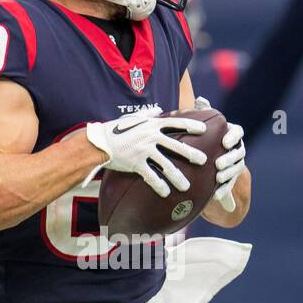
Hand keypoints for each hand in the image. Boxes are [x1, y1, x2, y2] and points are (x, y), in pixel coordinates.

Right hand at [85, 106, 207, 197]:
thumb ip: (147, 115)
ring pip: (166, 165)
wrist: (98, 142)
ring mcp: (144, 150)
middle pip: (176, 146)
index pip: (176, 123)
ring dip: (178, 177)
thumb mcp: (132, 119)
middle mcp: (150, 137)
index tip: (204, 130)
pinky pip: (151, 176)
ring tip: (187, 187)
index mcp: (152, 125)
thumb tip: (158, 110)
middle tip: (204, 161)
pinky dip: (159, 185)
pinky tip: (166, 193)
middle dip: (192, 154)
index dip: (191, 125)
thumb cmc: (115, 130)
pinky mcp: (136, 163)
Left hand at [194, 98, 245, 211]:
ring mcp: (236, 163)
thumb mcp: (201, 124)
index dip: (233, 137)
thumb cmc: (202, 136)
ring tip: (218, 178)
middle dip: (230, 158)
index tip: (224, 142)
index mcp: (231, 133)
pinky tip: (216, 195)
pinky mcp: (231, 178)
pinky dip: (224, 191)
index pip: (238, 132)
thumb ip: (203, 111)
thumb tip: (200, 98)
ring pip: (237, 168)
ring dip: (229, 174)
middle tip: (218, 163)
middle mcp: (236, 148)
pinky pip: (230, 185)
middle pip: (239, 152)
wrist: (203, 158)